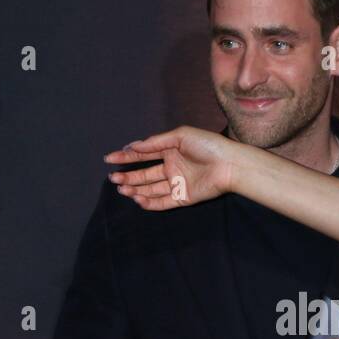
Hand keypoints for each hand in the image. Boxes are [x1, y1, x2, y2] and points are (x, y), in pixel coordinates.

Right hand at [104, 126, 240, 209]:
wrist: (229, 164)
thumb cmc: (208, 145)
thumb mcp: (180, 136)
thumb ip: (156, 142)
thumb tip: (133, 146)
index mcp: (170, 151)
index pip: (143, 155)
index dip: (126, 157)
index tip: (109, 159)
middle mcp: (171, 168)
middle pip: (144, 174)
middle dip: (127, 176)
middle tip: (113, 178)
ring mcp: (177, 184)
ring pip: (150, 189)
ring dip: (135, 189)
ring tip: (122, 188)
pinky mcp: (183, 198)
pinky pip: (162, 202)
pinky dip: (149, 202)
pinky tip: (137, 198)